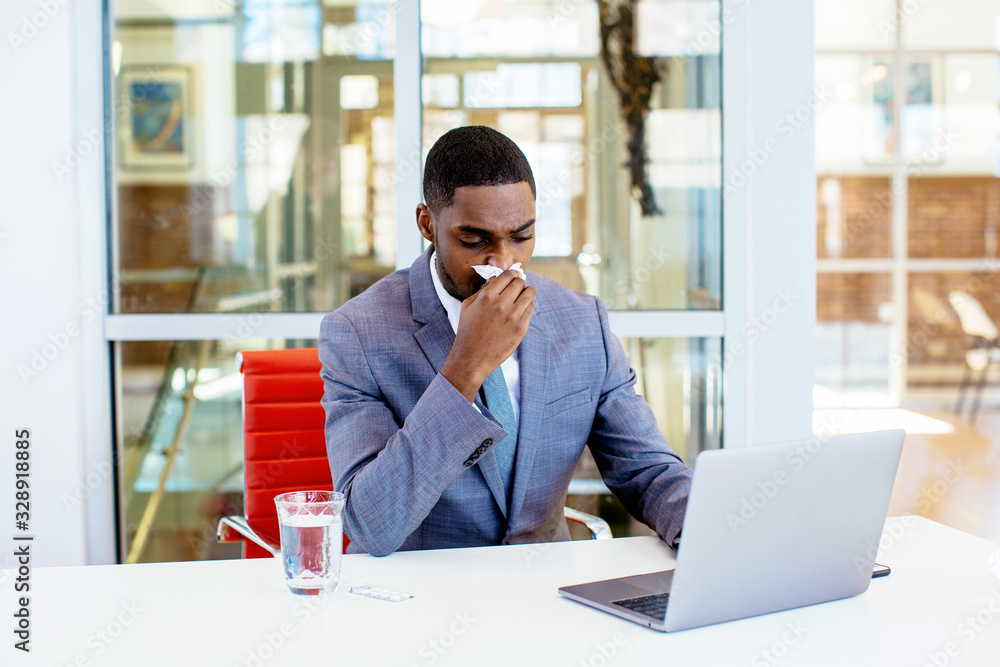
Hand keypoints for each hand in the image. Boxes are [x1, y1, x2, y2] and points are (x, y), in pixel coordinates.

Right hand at [440, 269, 535, 402]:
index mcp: (487, 296)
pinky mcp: (521, 328)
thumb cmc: (467, 331)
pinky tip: (521, 309)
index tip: (513, 276)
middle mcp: (501, 304)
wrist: (472, 358)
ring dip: (526, 292)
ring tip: (522, 296)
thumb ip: (483, 289)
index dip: (512, 273)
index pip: (507, 275)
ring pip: (530, 293)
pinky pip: (531, 308)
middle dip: (519, 282)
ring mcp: (513, 316)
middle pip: (520, 282)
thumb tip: (496, 278)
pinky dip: (528, 305)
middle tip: (517, 287)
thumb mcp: (468, 306)